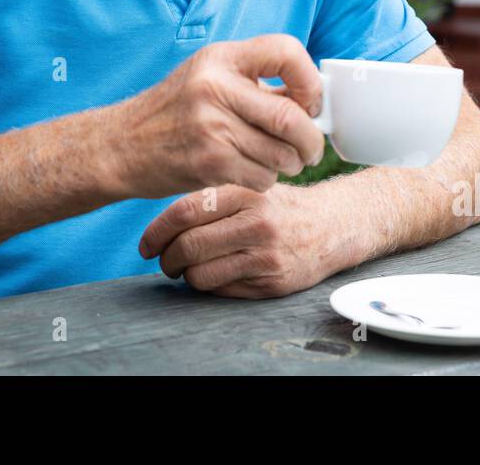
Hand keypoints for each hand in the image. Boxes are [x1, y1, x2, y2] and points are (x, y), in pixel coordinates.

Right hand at [114, 34, 325, 197]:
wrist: (121, 145)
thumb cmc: (172, 111)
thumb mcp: (207, 76)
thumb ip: (254, 81)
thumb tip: (312, 97)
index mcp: (221, 58)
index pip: (286, 52)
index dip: (310, 81)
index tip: (310, 102)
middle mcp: (215, 87)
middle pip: (291, 116)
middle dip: (311, 139)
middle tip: (311, 148)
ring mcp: (211, 126)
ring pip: (282, 153)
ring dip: (290, 163)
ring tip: (278, 160)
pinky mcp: (209, 163)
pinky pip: (262, 176)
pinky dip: (266, 179)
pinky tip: (249, 171)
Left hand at [138, 183, 353, 297]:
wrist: (332, 226)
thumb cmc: (279, 206)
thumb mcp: (249, 188)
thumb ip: (212, 198)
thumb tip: (162, 224)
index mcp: (244, 192)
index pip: (185, 213)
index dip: (156, 232)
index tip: (146, 244)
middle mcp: (256, 222)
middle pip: (188, 247)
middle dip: (167, 259)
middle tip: (165, 261)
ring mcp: (265, 255)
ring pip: (201, 275)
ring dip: (186, 276)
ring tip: (188, 269)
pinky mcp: (271, 282)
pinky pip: (222, 291)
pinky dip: (209, 286)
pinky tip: (216, 274)